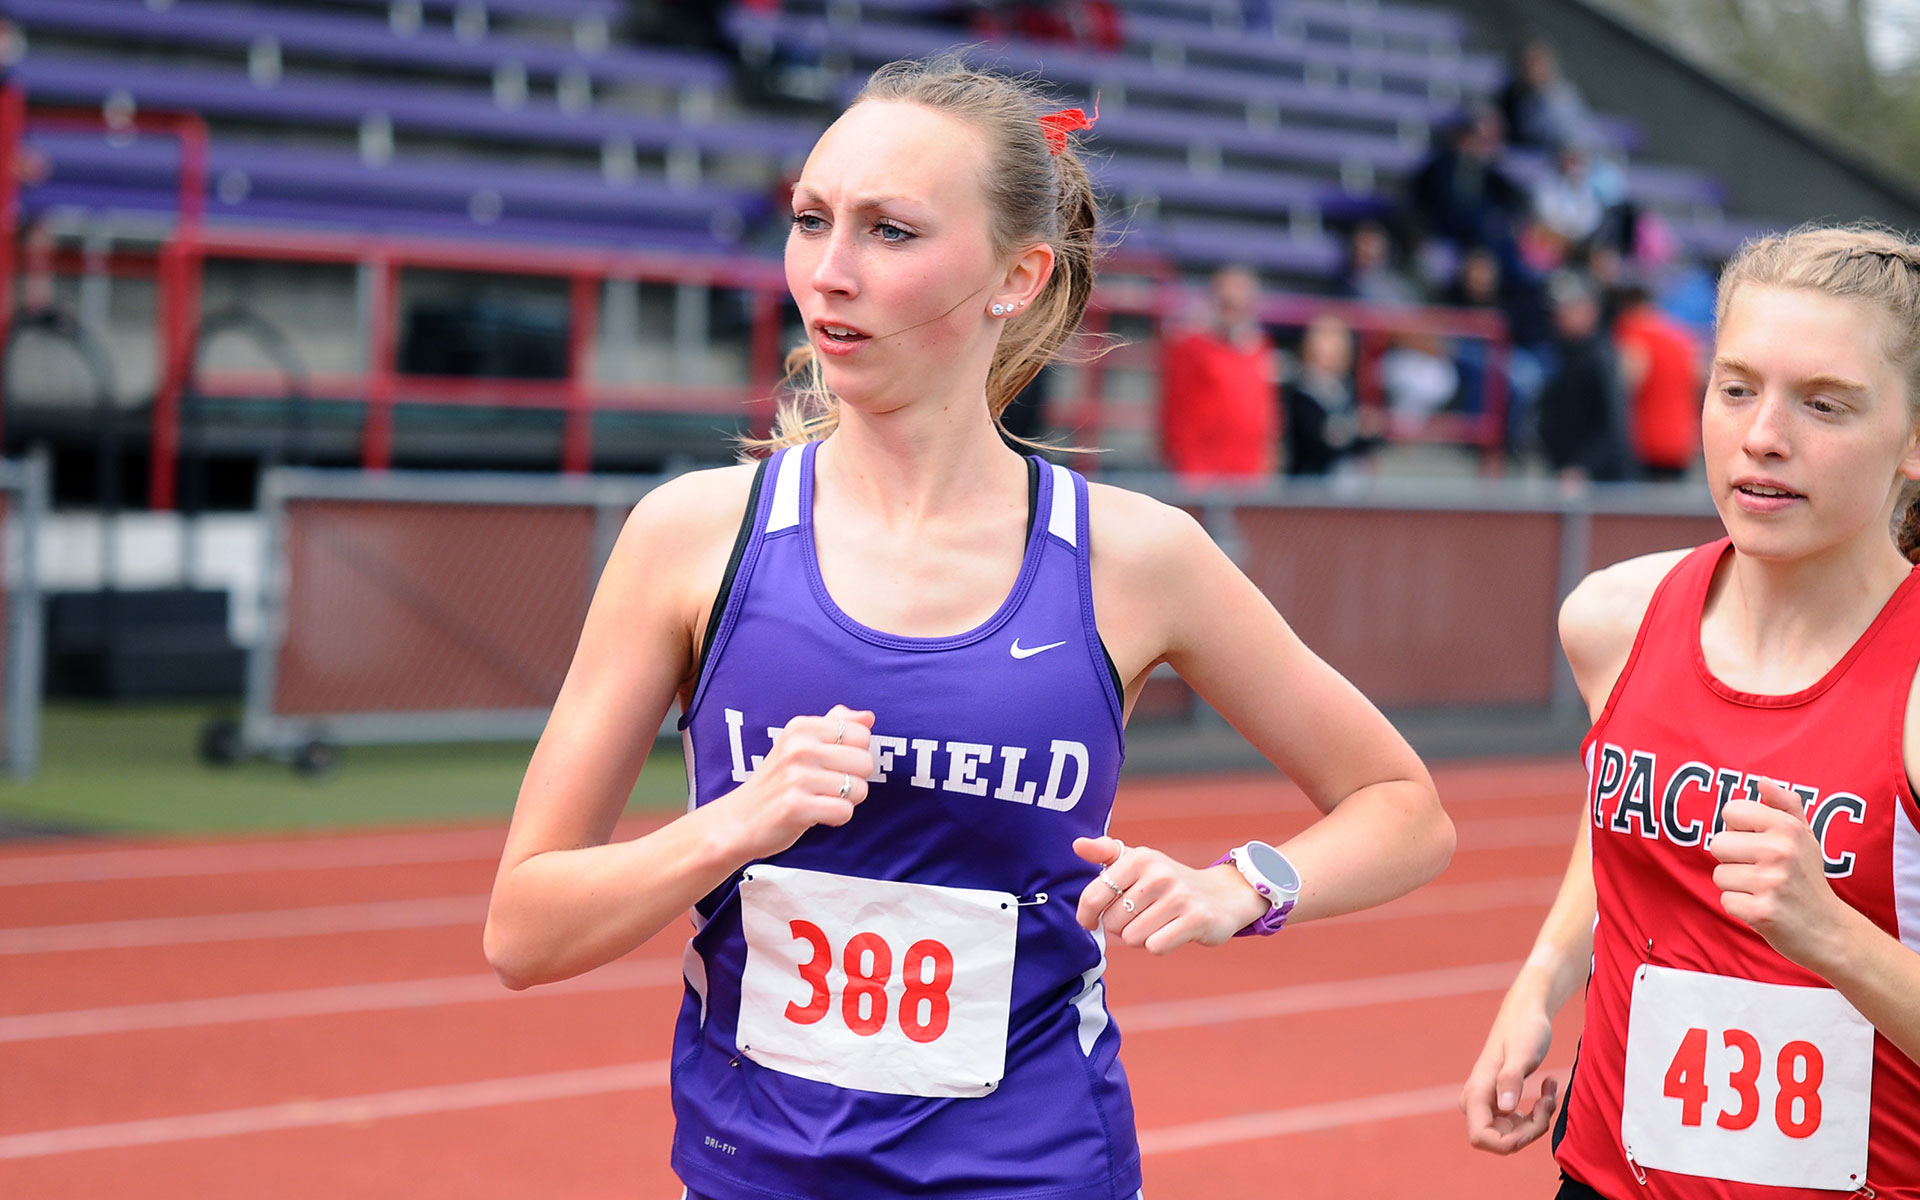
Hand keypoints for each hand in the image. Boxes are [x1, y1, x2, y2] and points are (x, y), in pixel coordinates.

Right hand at [723, 706, 875, 861]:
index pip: (862, 734)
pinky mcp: (795, 806)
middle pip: (865, 762)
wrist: (739, 820)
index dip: (855, 755)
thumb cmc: (778, 782)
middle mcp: (799, 747)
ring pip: (859, 789)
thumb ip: (835, 725)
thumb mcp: (800, 744)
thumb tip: (868, 717)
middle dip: (854, 780)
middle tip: (826, 787)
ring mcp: (796, 776)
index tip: (832, 765)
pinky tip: (815, 815)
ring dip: (845, 801)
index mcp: (801, 727)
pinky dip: (836, 818)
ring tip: (819, 800)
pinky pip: (844, 812)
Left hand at [1071, 836, 1267, 952]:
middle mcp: (1158, 874)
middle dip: (1121, 926)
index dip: (1086, 915)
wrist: (1222, 894)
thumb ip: (1105, 852)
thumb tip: (1076, 845)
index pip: (1093, 895)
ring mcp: (1179, 897)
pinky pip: (1155, 947)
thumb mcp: (1139, 861)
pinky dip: (1159, 945)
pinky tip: (1171, 932)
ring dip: (1140, 937)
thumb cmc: (1168, 881)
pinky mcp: (1195, 919)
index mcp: (1139, 858)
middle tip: (1140, 917)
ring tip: (1157, 923)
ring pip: (1132, 937)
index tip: (1089, 922)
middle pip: (1112, 922)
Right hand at [1461, 1002, 1558, 1154]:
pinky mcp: (1500, 1102)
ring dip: (1537, 1120)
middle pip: (1501, 1140)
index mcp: (1476, 1093)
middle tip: (1548, 1100)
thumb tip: (1505, 1109)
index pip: (1481, 1138)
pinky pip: (1518, 1124)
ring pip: (1512, 1135)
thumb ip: (1511, 1079)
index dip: (1508, 1144)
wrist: (1525, 1014)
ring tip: (1550, 1090)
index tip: (1534, 1127)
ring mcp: (1488, 1104)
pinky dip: (1537, 1114)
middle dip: (1530, 1130)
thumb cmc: (1524, 1029)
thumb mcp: (1523, 1053)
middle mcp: (1477, 1102)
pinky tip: (1547, 1088)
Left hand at [1709, 777, 1842, 967]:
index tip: (1759, 844)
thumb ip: (1784, 804)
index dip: (1739, 830)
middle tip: (1762, 872)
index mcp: (1787, 828)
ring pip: (1719, 874)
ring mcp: (1771, 882)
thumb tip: (1762, 781)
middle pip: (1718, 844)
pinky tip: (1764, 908)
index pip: (1730, 811)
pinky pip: (1725, 900)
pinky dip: (1740, 907)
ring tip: (1764, 891)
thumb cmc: (1808, 878)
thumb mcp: (1804, 836)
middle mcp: (1780, 851)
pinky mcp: (1762, 911)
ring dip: (1737, 886)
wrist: (1830, 930)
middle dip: (1734, 860)